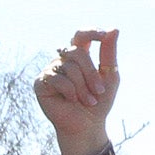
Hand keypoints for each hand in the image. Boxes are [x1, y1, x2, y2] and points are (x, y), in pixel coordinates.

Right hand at [35, 30, 120, 154]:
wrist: (87, 125)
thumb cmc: (99, 101)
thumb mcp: (110, 76)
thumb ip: (109, 54)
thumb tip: (114, 29)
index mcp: (79, 56)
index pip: (81, 36)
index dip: (91, 32)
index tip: (104, 35)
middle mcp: (62, 60)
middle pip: (77, 53)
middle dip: (92, 74)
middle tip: (98, 91)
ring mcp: (50, 70)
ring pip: (69, 67)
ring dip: (83, 87)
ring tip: (87, 100)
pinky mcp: (40, 82)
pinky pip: (58, 79)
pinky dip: (71, 92)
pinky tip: (72, 101)